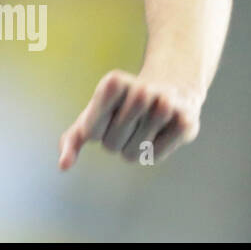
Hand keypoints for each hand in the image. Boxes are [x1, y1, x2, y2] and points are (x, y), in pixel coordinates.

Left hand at [58, 69, 201, 170]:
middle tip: (130, 121)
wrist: (170, 92)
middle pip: (111, 144)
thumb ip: (73, 139)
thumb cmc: (122, 110)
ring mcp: (165, 103)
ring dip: (133, 147)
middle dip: (115, 140)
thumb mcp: (94, 117)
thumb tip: (63, 167)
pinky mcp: (187, 121)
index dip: (95, 130)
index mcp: (112, 83)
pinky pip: (155, 156)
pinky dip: (152, 152)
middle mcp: (140, 88)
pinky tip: (162, 132)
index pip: (89, 130)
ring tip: (146, 124)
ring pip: (133, 153)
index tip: (105, 114)